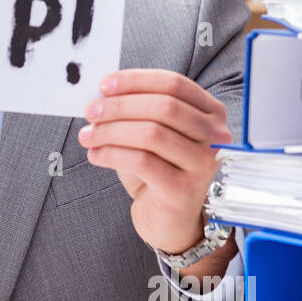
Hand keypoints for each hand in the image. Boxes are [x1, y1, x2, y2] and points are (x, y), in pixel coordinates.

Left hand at [78, 69, 231, 257]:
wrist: (171, 220)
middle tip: (91, 111)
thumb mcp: (153, 134)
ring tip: (87, 135)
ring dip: (111, 131)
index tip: (104, 84)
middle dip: (120, 105)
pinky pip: (141, 162)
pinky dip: (111, 155)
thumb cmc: (159, 170)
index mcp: (210, 113)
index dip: (136, 81)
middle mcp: (214, 137)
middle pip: (164, 106)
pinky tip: (95, 155)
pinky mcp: (183, 190)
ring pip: (152, 133)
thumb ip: (137, 111)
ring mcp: (202, 164)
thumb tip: (101, 95)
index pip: (174, 84)